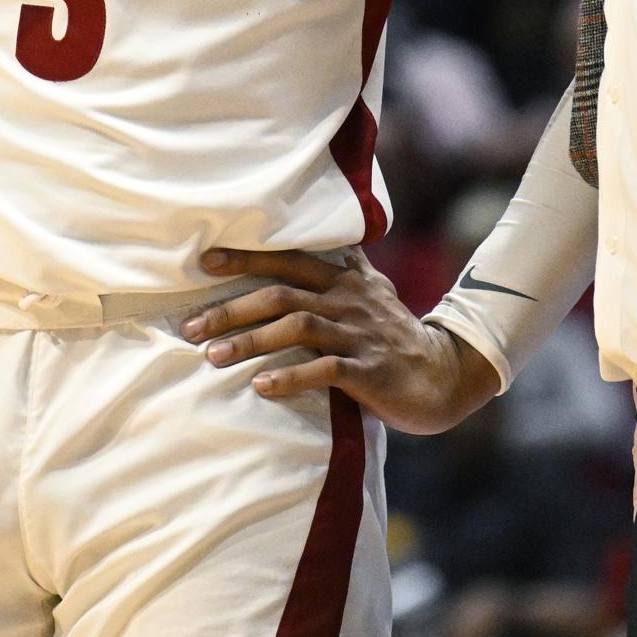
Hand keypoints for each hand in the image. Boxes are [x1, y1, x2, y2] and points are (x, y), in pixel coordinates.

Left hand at [185, 249, 501, 433]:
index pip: (289, 258)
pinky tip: (261, 387)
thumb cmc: (394, 337)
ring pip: (296, 326)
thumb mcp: (369, 294)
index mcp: (345, 279)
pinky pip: (324, 370)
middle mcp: (349, 299)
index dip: (247, 257)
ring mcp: (360, 333)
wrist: (445, 375)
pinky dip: (289, 377)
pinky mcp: (369, 370)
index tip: (206, 262)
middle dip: (231, 308)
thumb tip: (302, 249)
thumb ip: (337, 274)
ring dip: (250, 341)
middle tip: (191, 327)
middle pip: (281, 292)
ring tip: (213, 357)